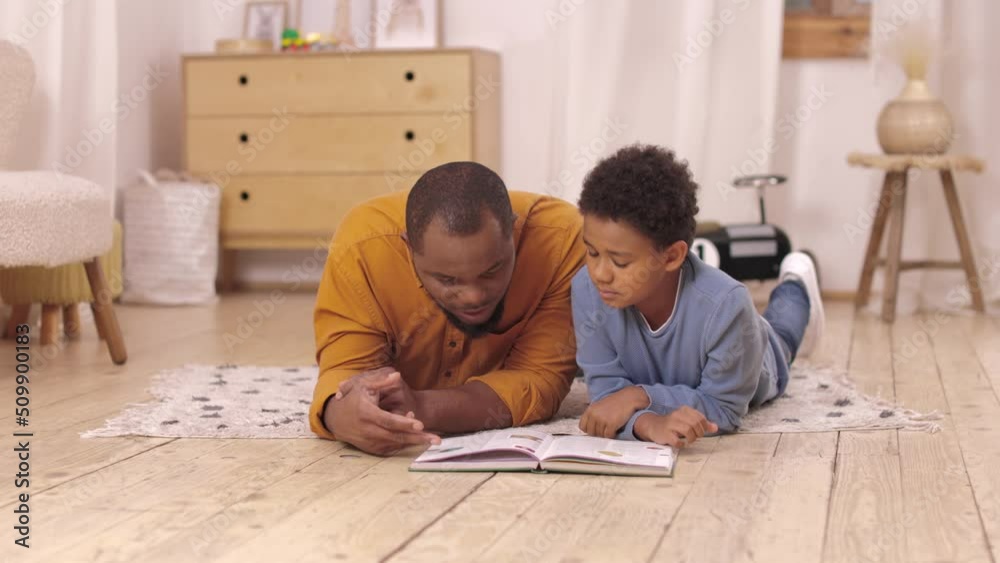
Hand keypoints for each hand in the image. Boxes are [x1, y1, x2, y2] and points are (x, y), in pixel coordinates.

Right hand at [324, 374, 439, 455]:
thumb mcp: (365, 386)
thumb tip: (398, 375)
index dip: (405, 423)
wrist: (336, 419)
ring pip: (395, 444)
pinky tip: (417, 440)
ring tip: (432, 439)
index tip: (421, 424)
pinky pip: (391, 448)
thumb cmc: (354, 399)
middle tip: (437, 440)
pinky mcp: (371, 448)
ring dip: (414, 442)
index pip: (389, 420)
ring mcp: (369, 441)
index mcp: (367, 413)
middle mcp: (368, 430)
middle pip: (396, 436)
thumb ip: (382, 381)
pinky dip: (404, 444)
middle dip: (417, 438)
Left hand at [579, 386, 649, 437]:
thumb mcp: (599, 406)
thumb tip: (590, 430)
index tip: (595, 430)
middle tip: (605, 430)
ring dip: (606, 434)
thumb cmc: (615, 403)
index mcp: (590, 410)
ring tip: (611, 428)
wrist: (628, 398)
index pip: (582, 426)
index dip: (589, 430)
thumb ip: (593, 416)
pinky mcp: (611, 424)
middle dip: (598, 433)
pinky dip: (612, 435)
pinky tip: (616, 430)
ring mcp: (602, 419)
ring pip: (600, 435)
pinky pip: (608, 436)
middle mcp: (594, 415)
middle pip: (591, 433)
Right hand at [634, 406, 717, 447]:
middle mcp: (677, 415)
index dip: (704, 427)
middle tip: (695, 437)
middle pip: (695, 424)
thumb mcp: (688, 420)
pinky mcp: (665, 434)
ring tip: (689, 440)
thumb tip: (715, 427)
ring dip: (691, 438)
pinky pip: (677, 440)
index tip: (701, 431)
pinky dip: (681, 444)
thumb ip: (701, 423)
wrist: (653, 426)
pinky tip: (681, 443)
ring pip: (687, 431)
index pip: (700, 418)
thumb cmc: (673, 424)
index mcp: (684, 410)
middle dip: (698, 433)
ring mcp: (670, 424)